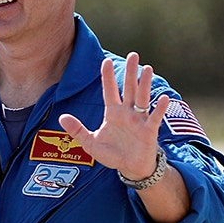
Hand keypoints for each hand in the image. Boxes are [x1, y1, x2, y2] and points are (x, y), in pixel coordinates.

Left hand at [58, 52, 166, 180]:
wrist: (129, 168)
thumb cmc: (112, 154)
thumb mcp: (90, 143)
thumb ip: (77, 130)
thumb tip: (61, 117)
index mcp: (112, 113)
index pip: (109, 91)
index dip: (107, 77)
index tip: (106, 61)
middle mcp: (127, 113)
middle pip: (128, 89)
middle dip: (130, 72)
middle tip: (133, 54)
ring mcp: (139, 120)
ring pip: (142, 98)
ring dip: (144, 84)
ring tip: (147, 68)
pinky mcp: (149, 131)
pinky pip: (154, 118)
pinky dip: (158, 109)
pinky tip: (162, 98)